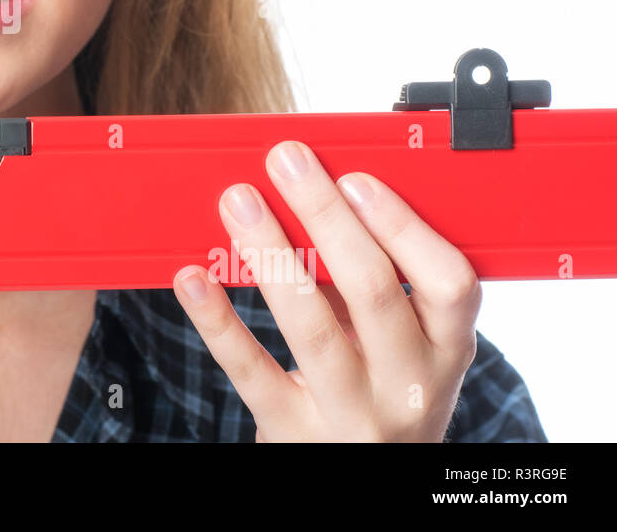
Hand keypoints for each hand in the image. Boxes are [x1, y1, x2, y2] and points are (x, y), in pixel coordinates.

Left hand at [171, 139, 481, 441]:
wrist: (366, 480)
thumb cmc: (380, 391)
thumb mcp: (403, 346)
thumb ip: (371, 285)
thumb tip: (316, 196)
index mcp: (447, 351)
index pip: (451, 284)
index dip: (403, 227)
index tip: (355, 178)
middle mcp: (409, 386)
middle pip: (374, 291)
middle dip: (326, 217)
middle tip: (285, 162)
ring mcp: (351, 414)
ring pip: (313, 329)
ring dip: (271, 255)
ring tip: (238, 201)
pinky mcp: (293, 432)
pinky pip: (252, 371)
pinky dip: (218, 320)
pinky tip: (193, 278)